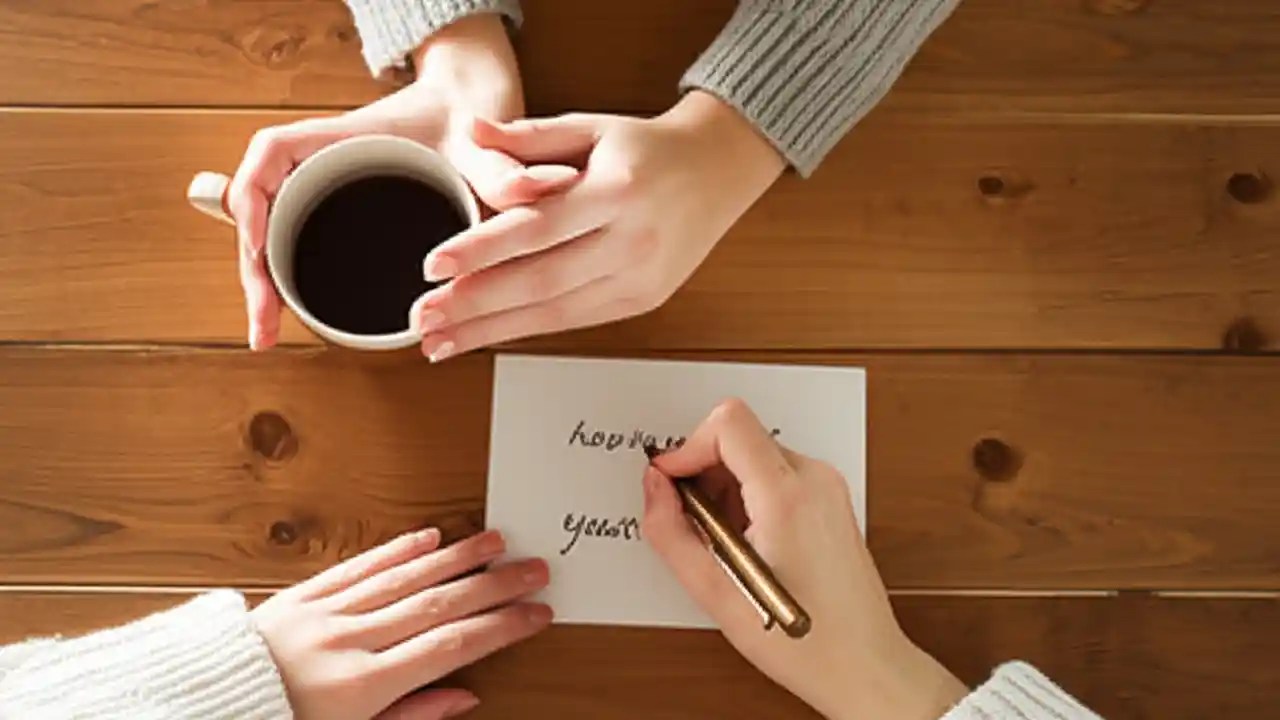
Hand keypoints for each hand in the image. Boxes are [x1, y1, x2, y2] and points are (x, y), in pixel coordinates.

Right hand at [228, 15, 576, 349]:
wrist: (475, 108)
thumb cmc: (470, 116)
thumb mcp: (485, 141)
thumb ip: (504, 166)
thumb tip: (534, 190)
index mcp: (344, 137)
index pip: (272, 154)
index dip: (253, 198)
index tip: (258, 244)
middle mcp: (324, 162)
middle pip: (261, 209)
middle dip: (256, 270)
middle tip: (265, 329)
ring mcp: (327, 187)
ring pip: (275, 233)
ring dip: (265, 283)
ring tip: (268, 335)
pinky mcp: (339, 211)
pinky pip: (296, 241)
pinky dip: (287, 279)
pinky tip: (289, 319)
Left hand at [250, 528, 551, 719]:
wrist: (203, 708)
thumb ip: (411, 716)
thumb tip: (467, 697)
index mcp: (362, 686)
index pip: (449, 647)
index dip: (499, 627)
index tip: (536, 613)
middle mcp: (348, 642)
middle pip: (436, 605)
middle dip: (493, 585)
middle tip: (535, 568)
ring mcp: (324, 613)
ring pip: (403, 577)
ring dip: (455, 557)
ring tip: (496, 542)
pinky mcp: (301, 596)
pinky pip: (357, 566)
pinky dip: (396, 549)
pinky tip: (430, 538)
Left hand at [408, 91, 785, 361]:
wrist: (719, 170)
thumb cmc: (649, 149)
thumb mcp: (591, 127)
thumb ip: (528, 136)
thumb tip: (470, 131)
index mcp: (618, 192)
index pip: (538, 228)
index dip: (482, 251)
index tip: (433, 266)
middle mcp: (633, 243)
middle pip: (541, 282)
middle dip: (475, 305)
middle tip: (422, 317)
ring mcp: (640, 280)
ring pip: (555, 313)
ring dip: (492, 331)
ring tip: (440, 340)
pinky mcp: (641, 302)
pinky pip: (575, 321)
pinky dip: (526, 329)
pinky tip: (488, 335)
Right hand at [642, 399, 968, 719]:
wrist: (864, 664)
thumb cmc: (805, 642)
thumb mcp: (717, 593)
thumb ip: (672, 533)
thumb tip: (655, 489)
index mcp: (787, 497)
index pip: (728, 422)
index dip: (687, 447)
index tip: (670, 480)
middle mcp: (815, 480)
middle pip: (738, 436)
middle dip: (703, 473)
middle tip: (695, 525)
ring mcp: (827, 487)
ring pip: (754, 455)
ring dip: (725, 489)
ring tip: (727, 544)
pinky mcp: (829, 498)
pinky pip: (775, 474)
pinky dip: (748, 498)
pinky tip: (748, 544)